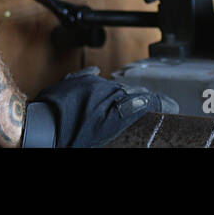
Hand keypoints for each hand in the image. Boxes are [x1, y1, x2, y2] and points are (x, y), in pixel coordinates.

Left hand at [21, 67, 178, 147]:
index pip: (143, 99)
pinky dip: (95, 80)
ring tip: (127, 100)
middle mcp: (103, 89)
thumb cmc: (71, 136)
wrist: (41, 128)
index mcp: (114, 102)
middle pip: (128, 91)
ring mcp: (87, 85)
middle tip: (154, 105)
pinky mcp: (71, 83)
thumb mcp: (104, 130)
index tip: (172, 107)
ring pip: (110, 86)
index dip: (161, 103)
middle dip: (141, 98)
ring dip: (118, 93)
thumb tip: (143, 101)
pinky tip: (99, 78)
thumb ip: (126, 113)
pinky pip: (87, 78)